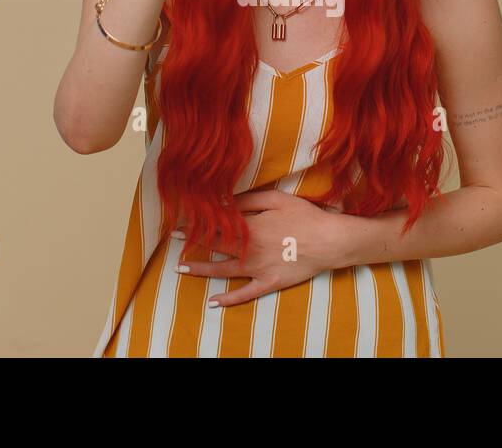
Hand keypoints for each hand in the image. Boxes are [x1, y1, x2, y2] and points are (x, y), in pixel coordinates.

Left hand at [173, 189, 348, 306]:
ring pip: (223, 271)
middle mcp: (248, 250)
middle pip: (215, 246)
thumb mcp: (276, 200)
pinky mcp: (269, 283)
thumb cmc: (305, 216)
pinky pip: (245, 294)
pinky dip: (228, 300)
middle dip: (192, 242)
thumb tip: (225, 201)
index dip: (199, 223)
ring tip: (181, 270)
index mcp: (250, 228)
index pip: (218, 225)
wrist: (329, 241)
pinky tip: (212, 302)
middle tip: (173, 239)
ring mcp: (258, 269)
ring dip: (200, 270)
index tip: (181, 220)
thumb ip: (248, 200)